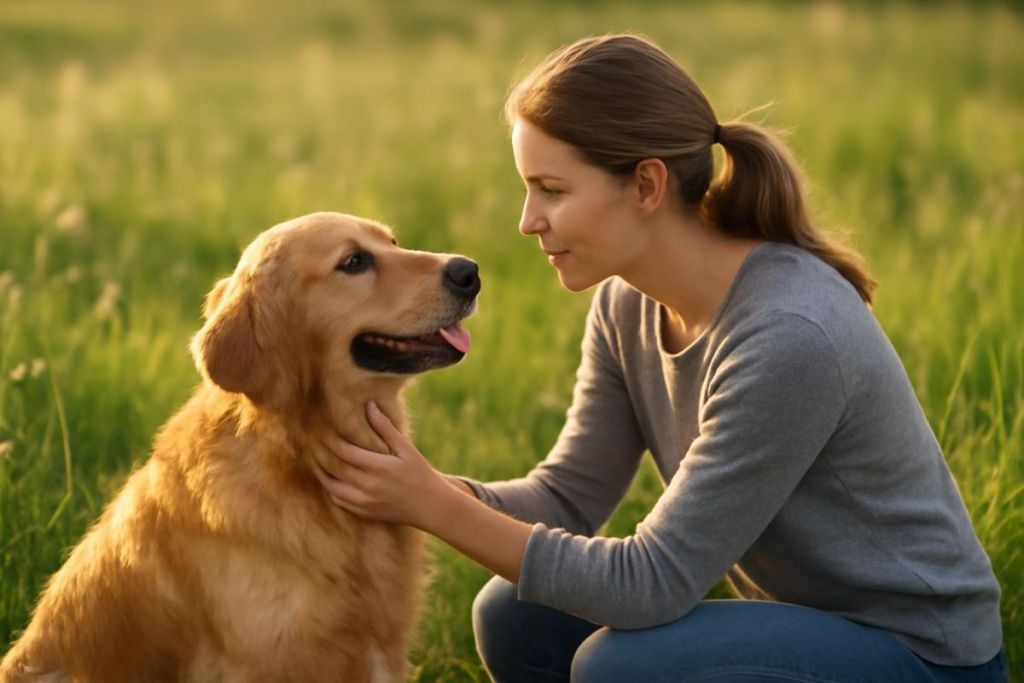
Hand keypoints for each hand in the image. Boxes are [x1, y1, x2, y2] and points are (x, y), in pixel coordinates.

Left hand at [314, 401, 452, 529]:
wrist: (430, 506)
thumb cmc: (420, 473)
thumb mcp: (406, 448)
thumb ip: (385, 428)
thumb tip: (369, 406)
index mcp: (379, 467)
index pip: (344, 451)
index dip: (330, 440)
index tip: (321, 430)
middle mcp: (368, 485)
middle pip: (334, 468)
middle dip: (320, 453)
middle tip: (311, 442)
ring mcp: (365, 501)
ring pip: (332, 487)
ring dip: (321, 473)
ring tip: (315, 460)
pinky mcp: (364, 512)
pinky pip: (339, 501)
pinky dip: (331, 489)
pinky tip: (330, 479)